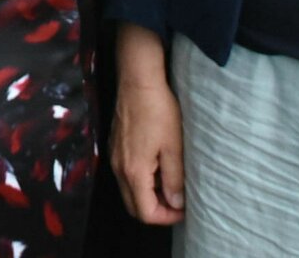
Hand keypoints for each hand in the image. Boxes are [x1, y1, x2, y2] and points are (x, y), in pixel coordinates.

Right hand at [113, 74, 185, 224]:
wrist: (138, 82)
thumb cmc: (158, 111)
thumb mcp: (173, 147)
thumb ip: (174, 179)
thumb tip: (176, 203)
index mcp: (134, 172)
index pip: (145, 212)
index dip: (167, 217)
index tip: (184, 208)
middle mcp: (119, 169)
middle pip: (134, 206)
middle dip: (156, 210)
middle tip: (178, 201)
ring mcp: (114, 158)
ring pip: (129, 191)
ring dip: (149, 195)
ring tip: (171, 182)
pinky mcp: (114, 147)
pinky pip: (126, 175)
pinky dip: (142, 180)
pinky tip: (158, 165)